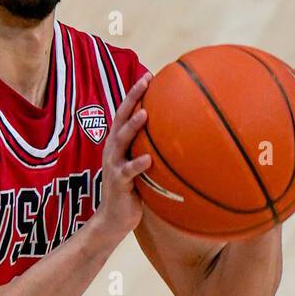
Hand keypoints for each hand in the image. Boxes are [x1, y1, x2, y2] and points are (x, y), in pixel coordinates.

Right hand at [94, 73, 152, 243]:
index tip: (149, 75)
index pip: (125, 113)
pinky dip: (138, 165)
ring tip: (144, 113)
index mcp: (118, 144)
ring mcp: (113, 165)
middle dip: (131, 98)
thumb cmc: (133, 192)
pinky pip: (128, 172)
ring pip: (120, 141)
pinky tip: (148, 160)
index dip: (134, 93)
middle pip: (120, 118)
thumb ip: (154, 151)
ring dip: (132, 126)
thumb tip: (182, 140)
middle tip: (145, 81)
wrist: (113, 220)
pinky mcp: (117, 183)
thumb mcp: (142, 168)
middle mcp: (112, 150)